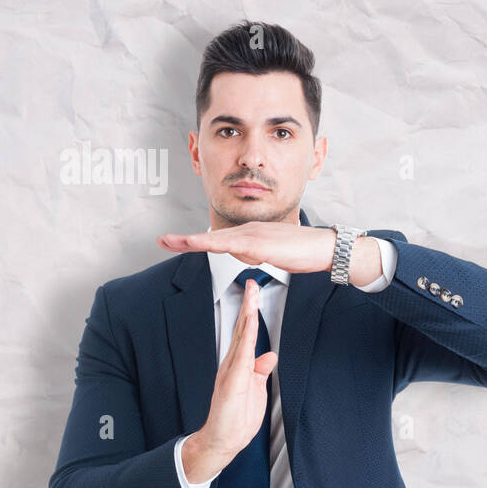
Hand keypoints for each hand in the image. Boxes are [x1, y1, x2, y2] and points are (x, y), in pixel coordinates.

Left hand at [156, 222, 335, 272]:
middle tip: (161, 241)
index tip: (174, 241)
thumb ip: (255, 254)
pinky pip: (231, 244)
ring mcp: (254, 235)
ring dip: (192, 241)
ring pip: (217, 239)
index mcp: (250, 234)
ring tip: (170, 241)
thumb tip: (242, 256)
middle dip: (184, 239)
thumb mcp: (272, 254)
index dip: (194, 240)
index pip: (218, 238)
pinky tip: (198, 244)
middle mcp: (248, 230)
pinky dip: (212, 243)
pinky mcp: (260, 243)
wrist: (325, 248)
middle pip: (211, 236)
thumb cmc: (303, 252)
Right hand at [182, 278, 277, 483]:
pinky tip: (250, 322)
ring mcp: (231, 370)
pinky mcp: (233, 380)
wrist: (223, 440)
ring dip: (247, 313)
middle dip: (248, 304)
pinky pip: (241, 353)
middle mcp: (233, 362)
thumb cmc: (237, 417)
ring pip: (241, 335)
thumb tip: (269, 355)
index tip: (256, 293)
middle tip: (253, 281)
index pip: (246, 333)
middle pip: (242, 327)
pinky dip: (246, 336)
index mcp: (239, 364)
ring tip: (252, 293)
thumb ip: (260, 371)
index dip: (251, 312)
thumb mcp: (256, 389)